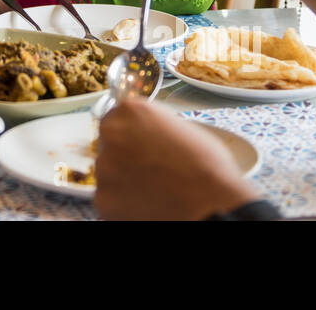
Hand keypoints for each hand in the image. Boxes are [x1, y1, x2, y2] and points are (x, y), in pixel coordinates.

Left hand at [94, 98, 260, 219]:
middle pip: (109, 144)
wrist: (212, 206)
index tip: (140, 144)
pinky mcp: (103, 199)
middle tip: (148, 169)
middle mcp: (111, 134)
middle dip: (124, 156)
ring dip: (123, 178)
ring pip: (108, 172)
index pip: (117, 117)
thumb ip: (154, 127)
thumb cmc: (207, 167)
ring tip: (152, 188)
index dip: (130, 133)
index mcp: (130, 110)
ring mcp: (104, 168)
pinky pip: (109, 197)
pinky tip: (146, 203)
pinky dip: (123, 202)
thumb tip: (146, 134)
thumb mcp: (182, 128)